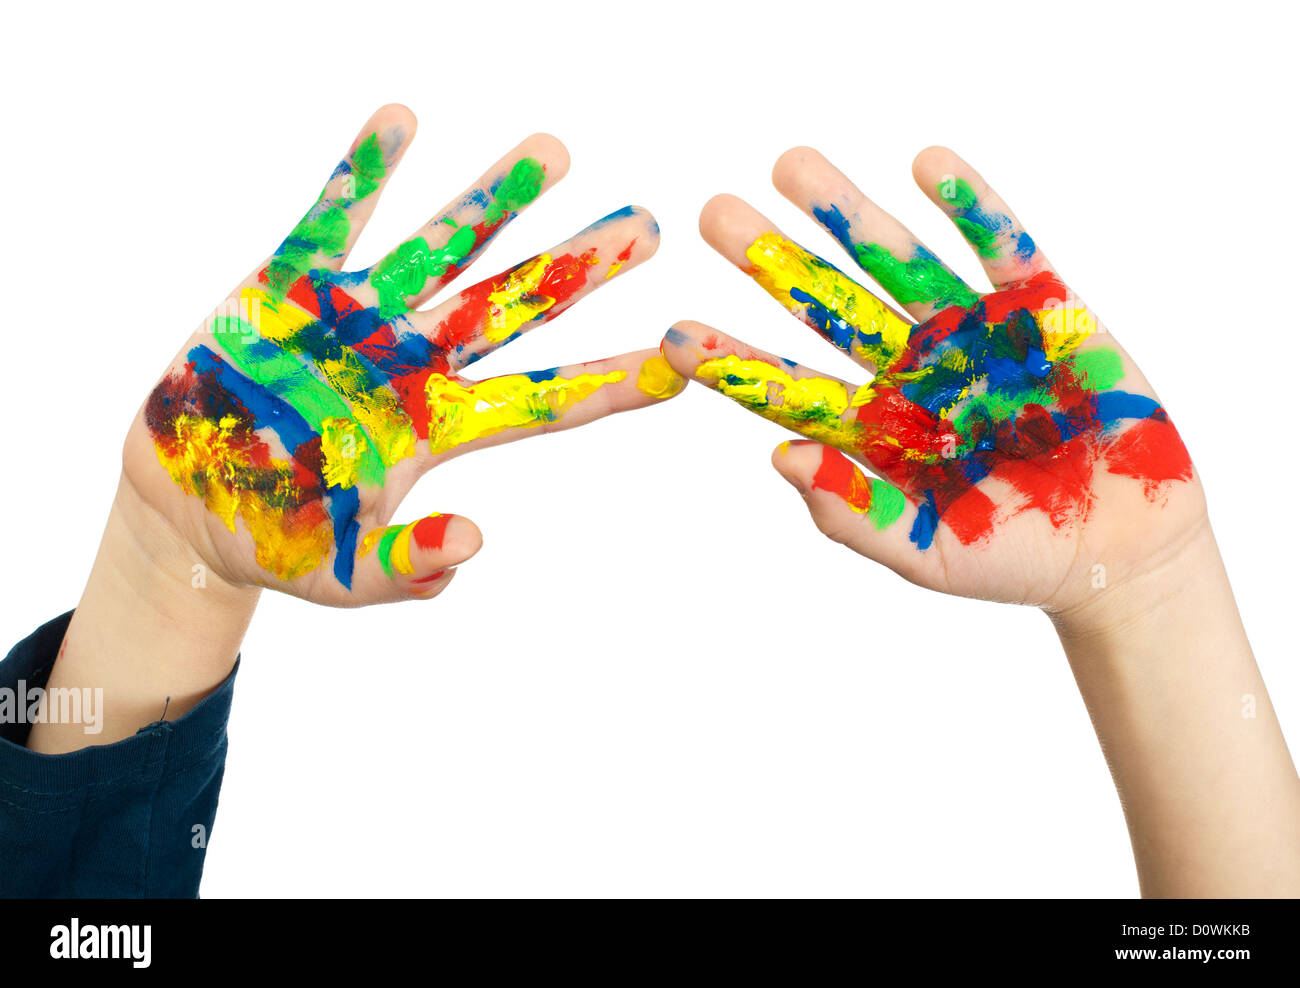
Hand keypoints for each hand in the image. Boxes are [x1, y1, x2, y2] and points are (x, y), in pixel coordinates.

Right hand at [126, 104, 681, 607]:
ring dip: (495, 200)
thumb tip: (472, 547)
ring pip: (442, 249)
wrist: (188, 502)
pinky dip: (363, 173)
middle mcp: (415, 362)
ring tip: (554, 150)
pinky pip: (333, 218)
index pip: (542, 403)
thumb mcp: (342, 576)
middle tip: (649, 225)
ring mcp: (358, 317)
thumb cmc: (278, 543)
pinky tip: (402, 120)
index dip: (607, 385)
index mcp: (440, 430)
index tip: (676, 366)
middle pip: (514, 308)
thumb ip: (405, 570)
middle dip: (579, 269)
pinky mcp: (290, 285)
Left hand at [661, 147, 1203, 614]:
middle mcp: (913, 371)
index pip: (792, 387)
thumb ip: (856, 513)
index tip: (676, 337)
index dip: (736, 363)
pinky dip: (972, 207)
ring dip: (848, 216)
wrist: (1120, 551)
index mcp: (876, 428)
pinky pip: (1005, 250)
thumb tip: (778, 457)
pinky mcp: (1045, 311)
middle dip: (776, 264)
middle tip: (714, 217)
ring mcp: (975, 335)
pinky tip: (927, 164)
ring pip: (900, 265)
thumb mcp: (928, 554)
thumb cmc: (1015, 560)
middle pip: (831, 310)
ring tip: (791, 165)